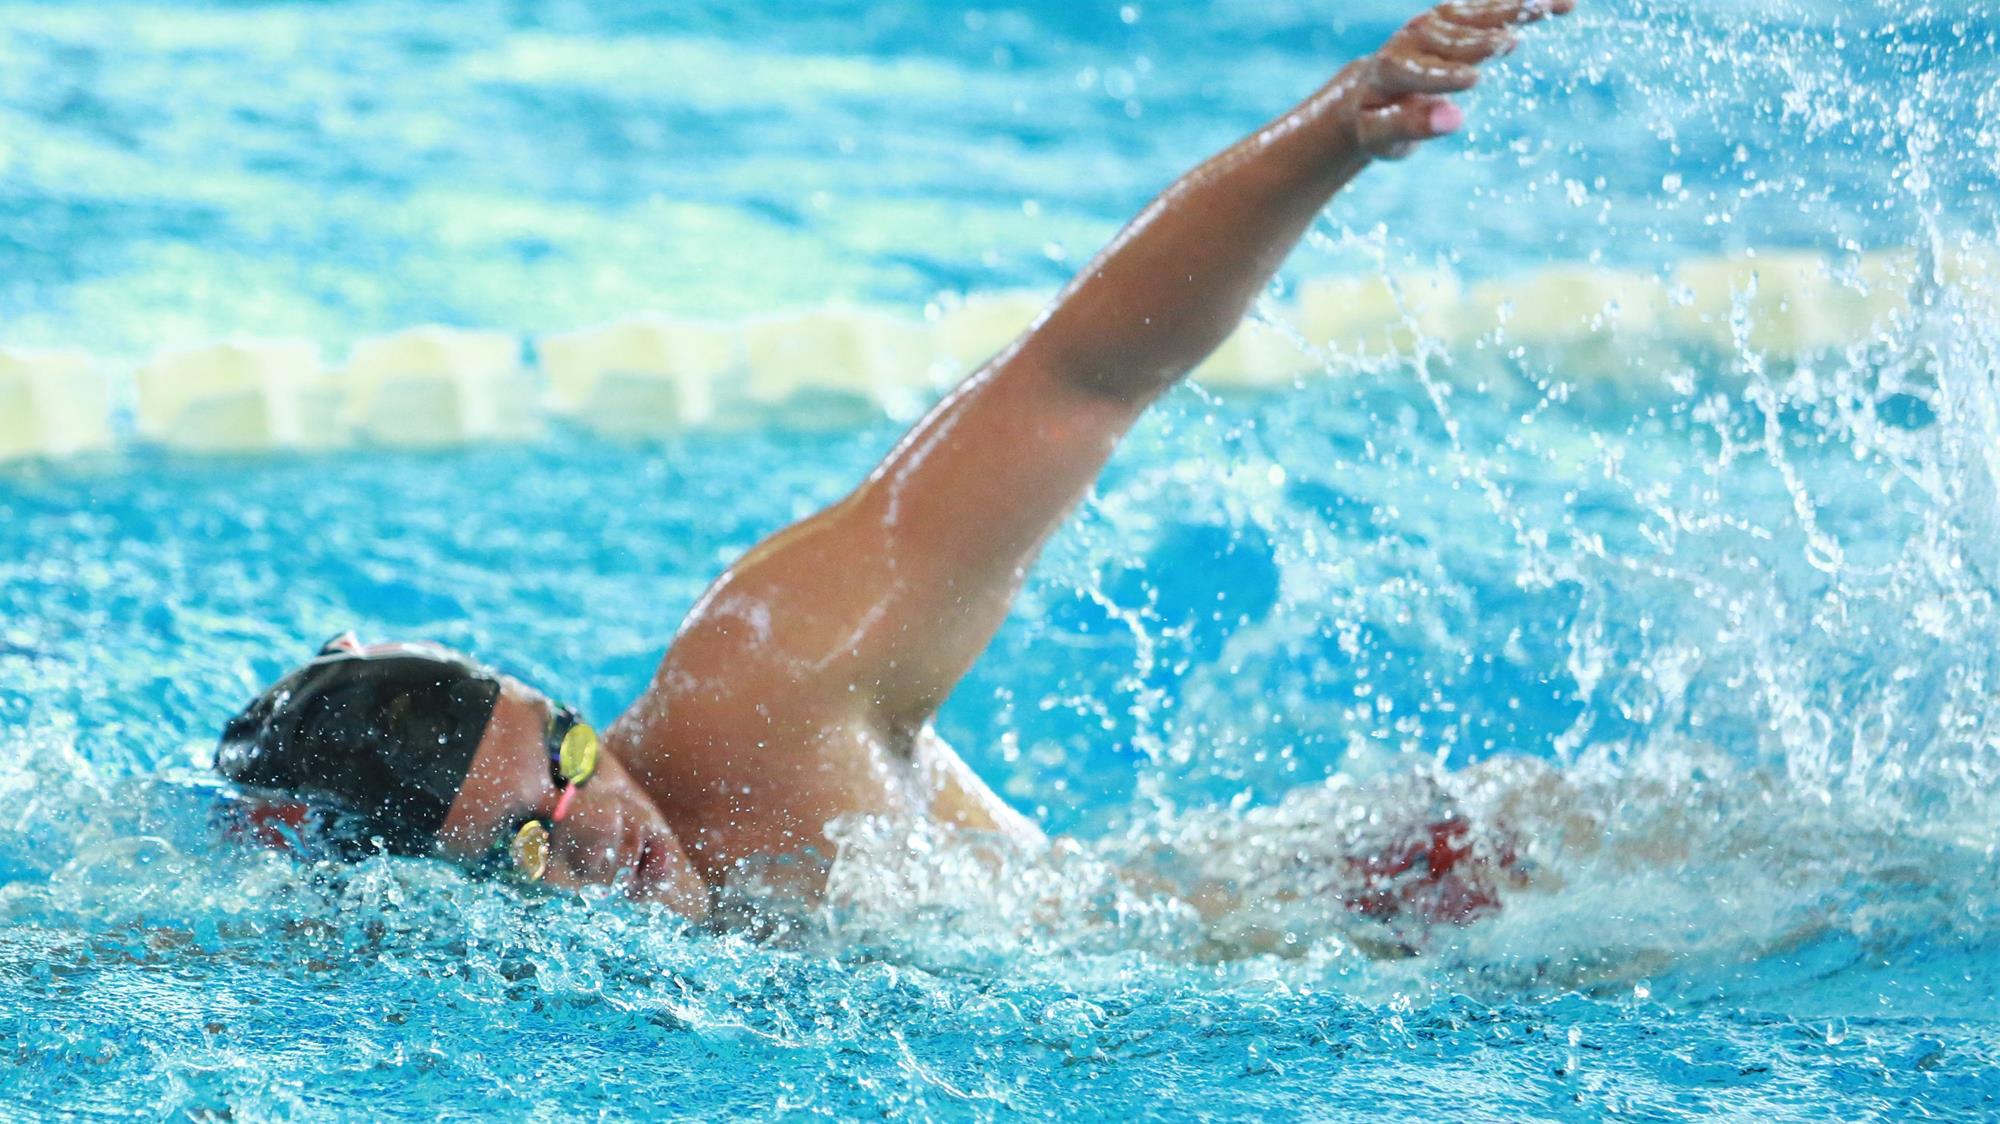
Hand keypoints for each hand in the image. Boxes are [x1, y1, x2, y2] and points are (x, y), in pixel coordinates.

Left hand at [1347, 0, 1575, 159]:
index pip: (1420, 73)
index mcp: (1391, 70)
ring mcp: (1435, 22)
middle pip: (1454, 37)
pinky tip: (1561, 3)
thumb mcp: (1384, 136)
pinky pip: (1492, 6)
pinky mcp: (1453, 16)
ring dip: (1517, 9)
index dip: (1444, 77)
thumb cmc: (1376, 124)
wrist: (1368, 93)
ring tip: (1555, 6)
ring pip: (1480, 14)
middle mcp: (1412, 38)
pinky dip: (1524, 3)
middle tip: (1511, 41)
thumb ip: (1412, 126)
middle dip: (1483, 40)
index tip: (1473, 81)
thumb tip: (1453, 119)